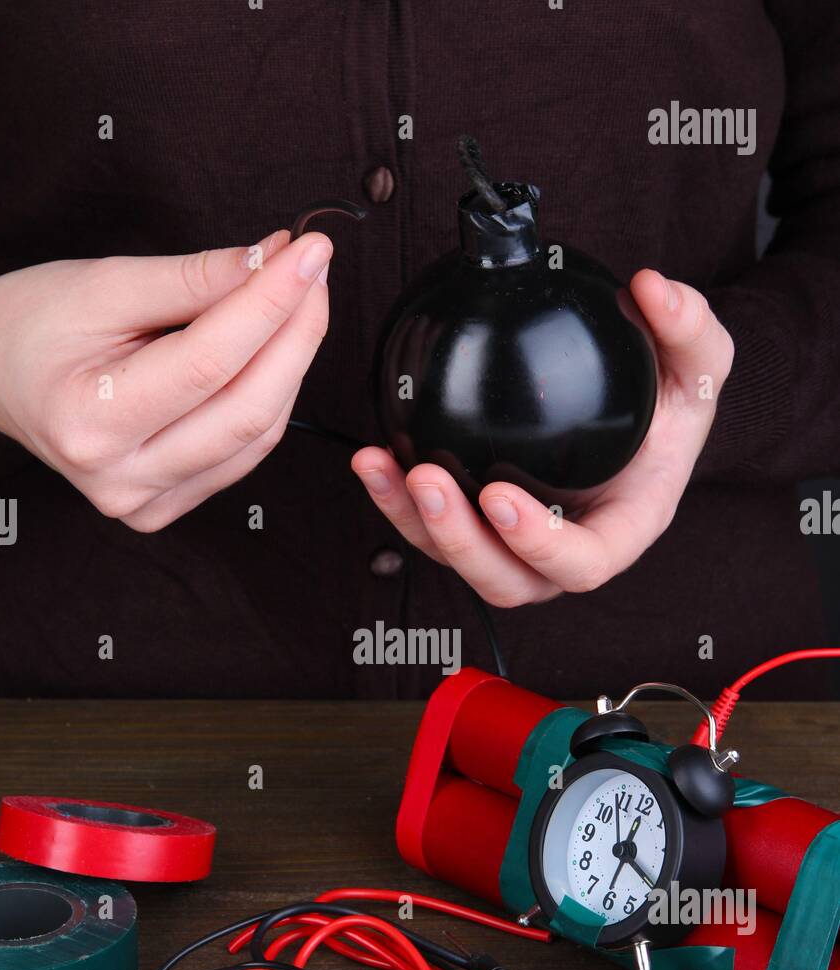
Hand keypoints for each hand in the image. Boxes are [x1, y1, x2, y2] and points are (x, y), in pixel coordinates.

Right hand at [0, 230, 332, 529]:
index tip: (310, 252)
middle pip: (247, 410)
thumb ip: (194, 278)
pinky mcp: (165, 506)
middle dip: (296, 334)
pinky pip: (243, 455)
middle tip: (314, 272)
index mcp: (92, 420)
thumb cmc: (34, 324)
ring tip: (296, 302)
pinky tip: (269, 353)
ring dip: (290, 365)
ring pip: (258, 437)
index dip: (272, 302)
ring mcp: (145, 503)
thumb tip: (276, 260)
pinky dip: (268, 399)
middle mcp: (120, 477)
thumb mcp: (104, 284)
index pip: (210, 361)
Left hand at [352, 271, 733, 605]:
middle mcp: (562, 552)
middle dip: (460, 541)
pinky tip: (371, 457)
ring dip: (414, 522)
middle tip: (428, 479)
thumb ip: (689, 327)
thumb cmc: (670, 405)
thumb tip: (652, 289)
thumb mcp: (699, 363)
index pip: (583, 564)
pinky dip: (394, 500)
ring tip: (383, 467)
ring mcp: (515, 545)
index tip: (501, 497)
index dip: (540, 545)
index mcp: (621, 530)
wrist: (639, 416)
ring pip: (458, 561)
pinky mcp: (477, 525)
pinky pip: (430, 529)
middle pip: (507, 580)